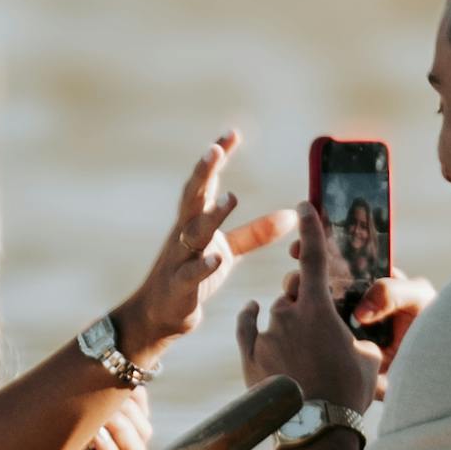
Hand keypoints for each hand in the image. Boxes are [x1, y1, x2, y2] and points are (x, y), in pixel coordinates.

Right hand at [113, 129, 261, 373]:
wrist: (160, 315)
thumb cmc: (193, 276)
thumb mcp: (227, 251)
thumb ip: (255, 233)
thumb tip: (290, 216)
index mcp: (195, 221)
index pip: (206, 183)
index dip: (217, 159)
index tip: (232, 134)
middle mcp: (184, 234)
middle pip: (192, 198)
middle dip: (203, 173)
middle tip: (215, 150)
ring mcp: (179, 259)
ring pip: (192, 232)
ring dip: (211, 215)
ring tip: (230, 198)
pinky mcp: (179, 286)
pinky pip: (191, 273)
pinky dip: (205, 265)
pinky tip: (218, 258)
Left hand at [261, 195, 417, 425]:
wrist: (315, 429)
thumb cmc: (347, 393)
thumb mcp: (367, 359)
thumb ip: (357, 337)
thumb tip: (353, 337)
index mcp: (318, 309)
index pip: (314, 257)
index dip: (312, 227)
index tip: (306, 204)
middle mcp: (287, 315)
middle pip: (293, 291)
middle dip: (303, 296)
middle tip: (317, 316)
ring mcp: (265, 336)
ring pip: (273, 313)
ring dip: (285, 319)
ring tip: (301, 346)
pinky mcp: (249, 357)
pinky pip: (246, 327)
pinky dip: (250, 319)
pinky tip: (252, 312)